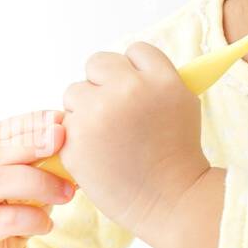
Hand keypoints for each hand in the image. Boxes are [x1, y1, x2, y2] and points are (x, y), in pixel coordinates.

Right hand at [0, 110, 74, 247]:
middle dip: (33, 145)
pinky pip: (3, 220)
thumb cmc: (10, 211)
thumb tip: (69, 133)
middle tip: (64, 143)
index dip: (29, 123)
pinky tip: (47, 224)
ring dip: (39, 183)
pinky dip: (33, 218)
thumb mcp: (25, 180)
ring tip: (67, 193)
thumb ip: (38, 158)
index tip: (60, 120)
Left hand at [61, 42, 209, 237]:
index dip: (134, 69)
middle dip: (103, 82)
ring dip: (85, 108)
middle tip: (116, 109)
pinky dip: (76, 135)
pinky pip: (64, 123)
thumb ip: (157, 80)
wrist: (168, 197)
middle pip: (98, 63)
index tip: (137, 87)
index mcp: (161, 80)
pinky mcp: (74, 139)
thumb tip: (131, 66)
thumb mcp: (183, 103)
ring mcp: (98, 115)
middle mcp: (129, 90)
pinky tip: (98, 151)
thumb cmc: (177, 153)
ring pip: (74, 91)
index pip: (135, 50)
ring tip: (107, 134)